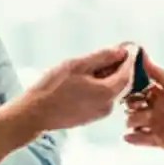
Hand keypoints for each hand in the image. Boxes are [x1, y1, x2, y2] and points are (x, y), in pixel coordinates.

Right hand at [19, 43, 136, 130]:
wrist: (35, 114)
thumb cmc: (53, 88)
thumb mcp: (78, 65)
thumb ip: (102, 57)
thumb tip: (121, 51)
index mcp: (107, 93)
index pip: (128, 73)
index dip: (128, 58)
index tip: (127, 46)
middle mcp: (108, 106)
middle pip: (120, 82)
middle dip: (116, 66)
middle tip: (108, 52)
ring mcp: (99, 114)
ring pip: (109, 89)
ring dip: (105, 76)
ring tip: (88, 66)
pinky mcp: (90, 117)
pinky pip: (100, 98)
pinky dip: (97, 86)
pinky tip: (82, 80)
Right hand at [122, 52, 163, 151]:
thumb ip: (158, 73)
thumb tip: (141, 54)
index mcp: (158, 92)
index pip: (136, 87)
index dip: (130, 87)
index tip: (127, 85)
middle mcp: (154, 107)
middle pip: (131, 104)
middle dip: (130, 104)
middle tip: (138, 104)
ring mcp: (154, 123)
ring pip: (132, 121)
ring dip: (132, 120)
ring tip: (143, 120)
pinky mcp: (157, 139)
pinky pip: (138, 139)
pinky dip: (132, 137)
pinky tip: (131, 135)